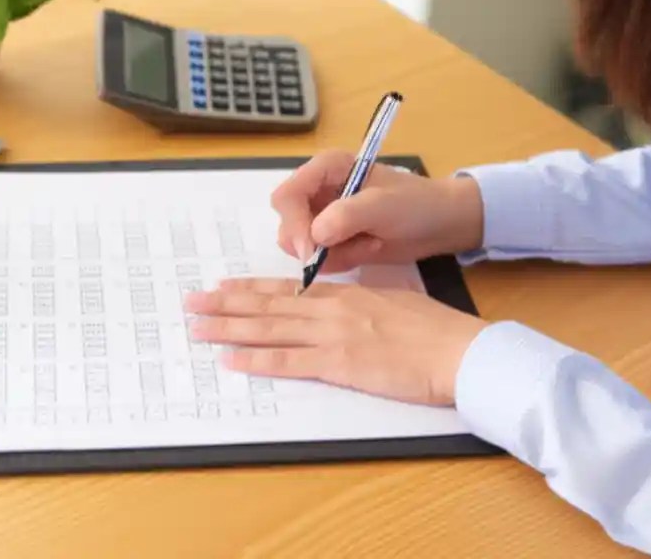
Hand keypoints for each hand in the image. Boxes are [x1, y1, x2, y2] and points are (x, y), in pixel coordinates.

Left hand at [183, 277, 485, 405]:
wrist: (458, 349)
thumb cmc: (437, 332)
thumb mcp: (396, 304)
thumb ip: (366, 305)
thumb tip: (351, 311)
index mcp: (347, 295)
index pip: (288, 290)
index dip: (251, 289)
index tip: (223, 286)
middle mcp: (332, 310)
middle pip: (268, 306)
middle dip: (225, 305)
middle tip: (192, 303)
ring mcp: (333, 335)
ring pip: (269, 329)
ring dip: (229, 329)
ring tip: (198, 328)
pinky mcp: (339, 364)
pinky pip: (288, 361)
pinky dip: (257, 361)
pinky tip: (231, 361)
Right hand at [271, 150, 483, 272]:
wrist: (441, 225)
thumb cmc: (416, 204)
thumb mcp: (384, 206)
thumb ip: (347, 216)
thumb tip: (314, 235)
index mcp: (325, 169)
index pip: (286, 196)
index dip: (293, 223)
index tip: (310, 250)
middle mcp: (317, 192)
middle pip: (288, 224)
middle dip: (317, 244)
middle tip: (353, 247)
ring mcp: (323, 218)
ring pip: (302, 247)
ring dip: (335, 253)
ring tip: (369, 243)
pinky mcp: (332, 240)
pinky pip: (320, 259)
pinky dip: (344, 260)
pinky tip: (369, 248)